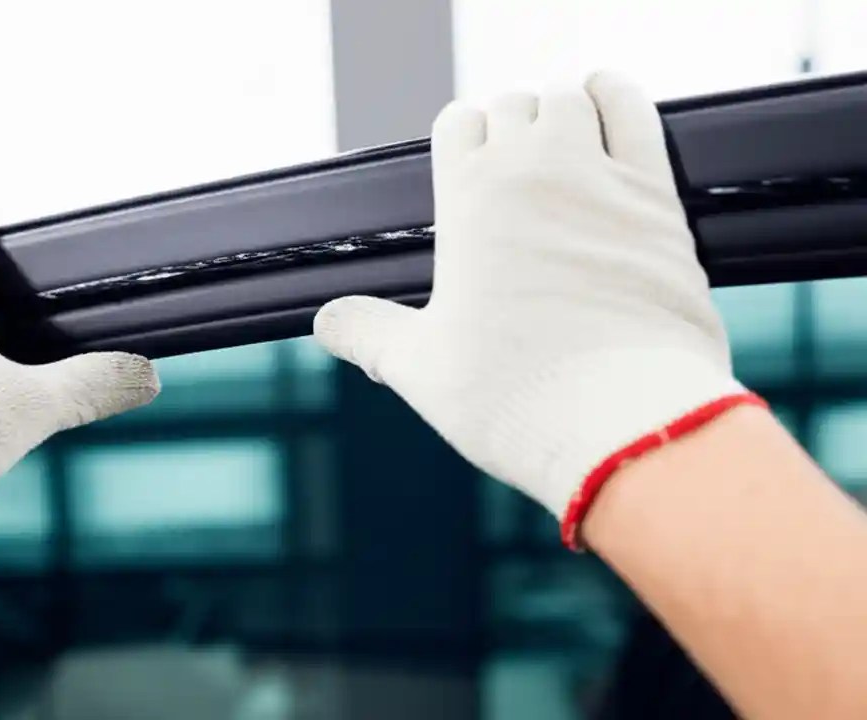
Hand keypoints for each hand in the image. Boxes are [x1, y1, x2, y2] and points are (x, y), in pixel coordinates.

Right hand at [314, 73, 758, 546]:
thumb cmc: (517, 395)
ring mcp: (598, 176)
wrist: (621, 420)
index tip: (468, 167)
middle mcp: (532, 171)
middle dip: (510, 127)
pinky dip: (617, 95)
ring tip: (557, 136)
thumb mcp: (417, 368)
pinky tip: (607, 99)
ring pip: (571, 99)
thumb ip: (366, 334)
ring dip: (559, 109)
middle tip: (513, 166)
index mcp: (468, 200)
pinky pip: (637, 111)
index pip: (458, 125)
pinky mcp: (657, 195)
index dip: (462, 142)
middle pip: (513, 106)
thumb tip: (328, 322)